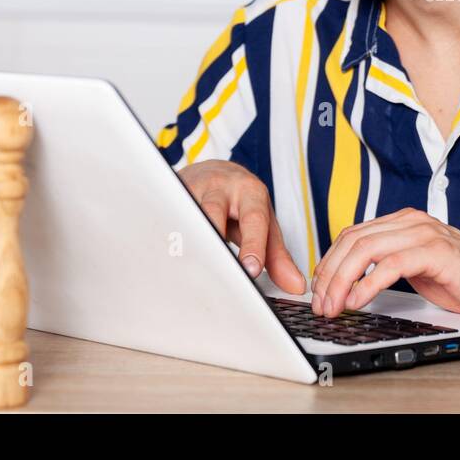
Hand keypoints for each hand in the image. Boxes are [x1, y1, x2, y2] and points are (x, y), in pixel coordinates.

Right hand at [176, 159, 305, 294]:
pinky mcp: (170, 194)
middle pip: (214, 210)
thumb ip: (278, 256)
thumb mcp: (265, 225)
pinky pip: (166, 215)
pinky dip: (166, 236)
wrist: (214, 172)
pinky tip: (164, 254)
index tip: (250, 269)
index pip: (253, 218)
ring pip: (186, 212)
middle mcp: (221, 186)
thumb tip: (296, 287)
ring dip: (185, 238)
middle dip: (214, 237)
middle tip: (217, 268)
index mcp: (250, 192)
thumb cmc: (242, 203)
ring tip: (185, 264)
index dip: (253, 244)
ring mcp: (193, 187)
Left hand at [310, 208, 459, 320]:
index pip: (352, 235)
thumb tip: (347, 285)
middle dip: (329, 274)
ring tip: (333, 306)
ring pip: (366, 248)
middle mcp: (411, 222)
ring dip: (342, 281)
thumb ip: (386, 267)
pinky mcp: (437, 252)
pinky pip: (391, 264)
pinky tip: (358, 301)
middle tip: (320, 304)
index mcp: (404, 222)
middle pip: (352, 240)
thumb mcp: (416, 271)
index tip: (319, 290)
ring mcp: (424, 234)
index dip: (329, 263)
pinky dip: (368, 284)